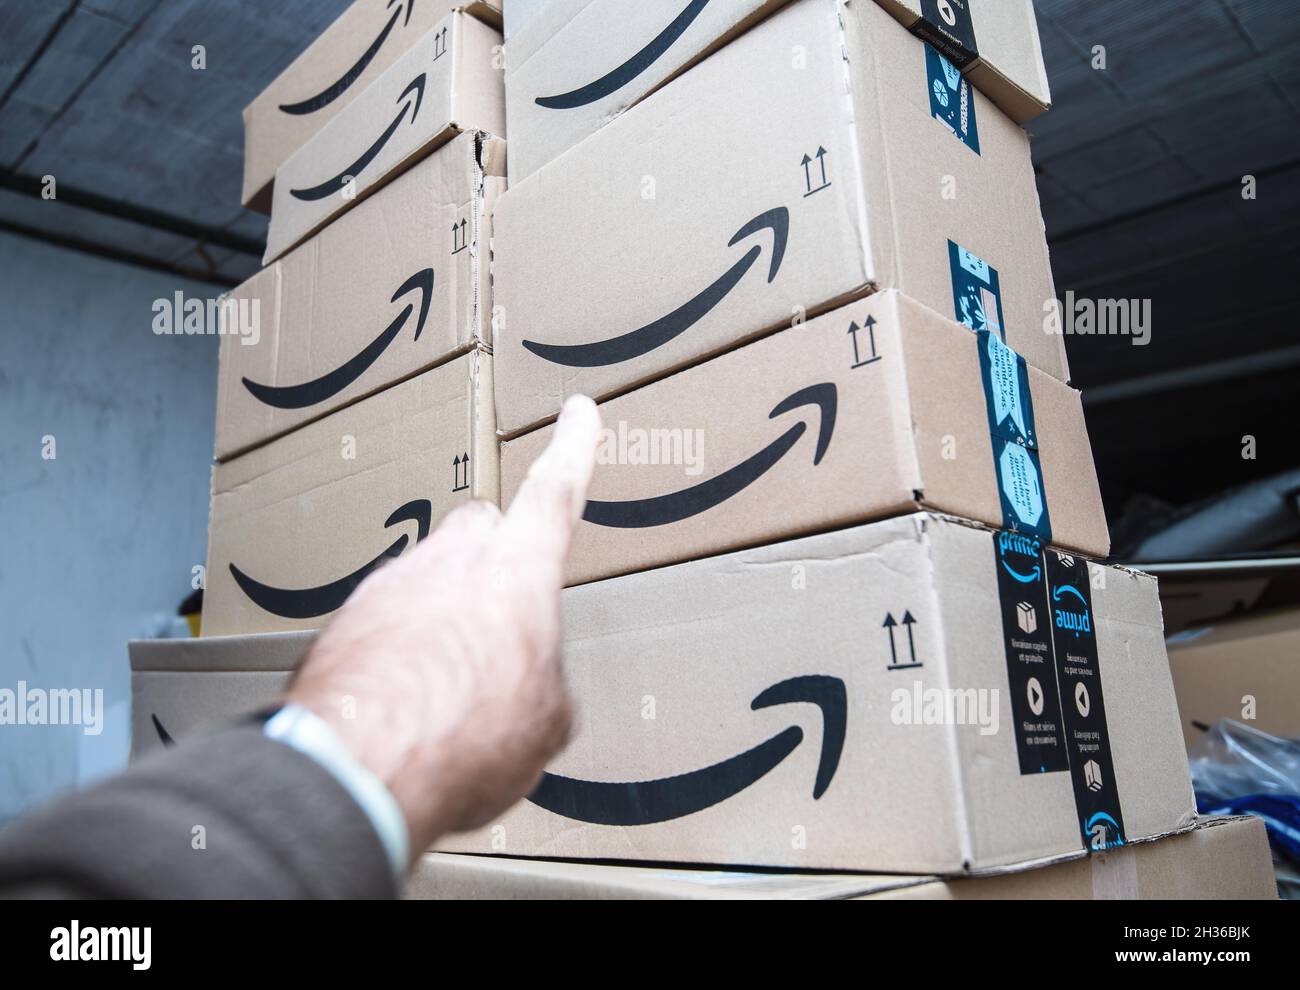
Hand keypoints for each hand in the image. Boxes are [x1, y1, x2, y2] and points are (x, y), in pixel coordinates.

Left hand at [284, 395, 600, 861]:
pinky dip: (398, 651)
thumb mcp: (546, 722)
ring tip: (446, 689)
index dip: (573, 449)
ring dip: (440, 616)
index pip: (555, 493)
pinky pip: (383, 620)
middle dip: (491, 557)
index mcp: (517, 574)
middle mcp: (451, 562)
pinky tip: (403, 702)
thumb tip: (526, 683)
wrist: (359, 770)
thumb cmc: (465, 741)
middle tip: (497, 612)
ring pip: (427, 577)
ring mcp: (390, 586)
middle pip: (479, 529)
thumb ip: (542, 678)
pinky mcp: (343, 622)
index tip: (578, 412)